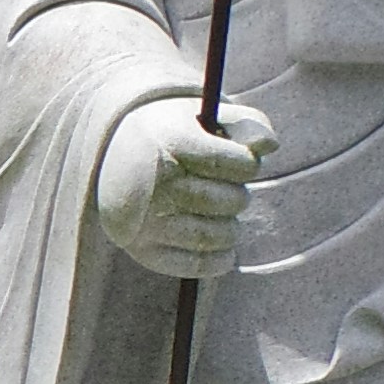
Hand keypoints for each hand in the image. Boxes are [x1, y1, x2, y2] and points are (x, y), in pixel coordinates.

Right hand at [95, 99, 264, 278]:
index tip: (241, 162)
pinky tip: (225, 249)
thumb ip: (246, 125)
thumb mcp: (205, 119)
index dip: (249, 164)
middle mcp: (152, 181)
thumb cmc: (173, 134)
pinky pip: (194, 265)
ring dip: (232, 229)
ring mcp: (145, 219)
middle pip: (228, 200)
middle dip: (239, 196)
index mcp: (168, 141)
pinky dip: (219, 261)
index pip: (234, 163)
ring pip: (215, 235)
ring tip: (227, 217)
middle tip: (230, 191)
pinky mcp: (142, 249)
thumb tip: (270, 147)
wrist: (112, 158)